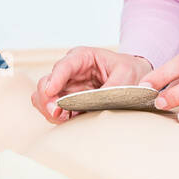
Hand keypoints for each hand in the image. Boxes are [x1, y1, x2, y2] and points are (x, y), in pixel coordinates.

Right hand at [31, 46, 154, 124]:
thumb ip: (113, 86)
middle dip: (47, 99)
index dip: (55, 78)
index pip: (64, 66)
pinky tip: (67, 121)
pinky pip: (53, 110)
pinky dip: (56, 117)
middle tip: (56, 112)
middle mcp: (69, 72)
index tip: (51, 92)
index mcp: (82, 58)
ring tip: (62, 118)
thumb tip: (99, 102)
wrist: (135, 79)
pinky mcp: (67, 103)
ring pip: (44, 98)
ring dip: (49, 110)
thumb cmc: (128, 71)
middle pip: (46, 83)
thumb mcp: (126, 74)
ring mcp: (66, 88)